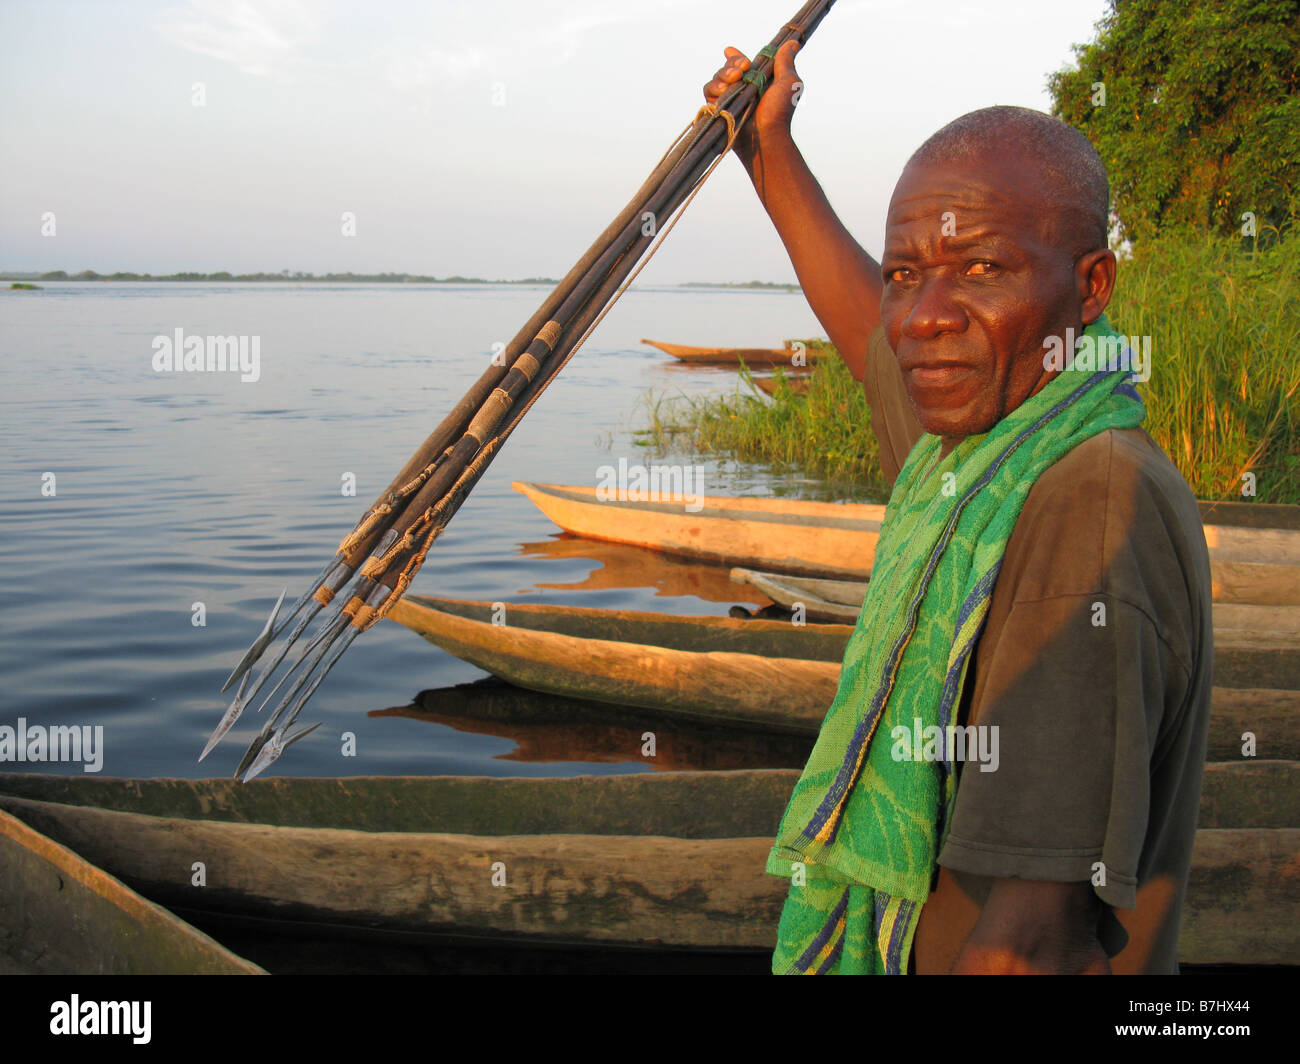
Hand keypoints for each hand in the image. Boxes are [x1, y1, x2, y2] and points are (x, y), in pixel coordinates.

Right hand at [702, 40, 801, 164]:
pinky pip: (707, 93)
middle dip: (731, 65)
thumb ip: (786, 61)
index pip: (740, 64)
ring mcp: (729, 100)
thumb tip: (792, 42)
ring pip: (715, 79)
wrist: (765, 136)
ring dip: (722, 76)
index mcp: (755, 81)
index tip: (739, 57)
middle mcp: (740, 89)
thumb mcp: (788, 82)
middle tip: (742, 71)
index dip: (735, 57)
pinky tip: (722, 92)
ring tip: (733, 82)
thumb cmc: (780, 112)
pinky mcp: (718, 110)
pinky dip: (713, 89)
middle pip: (726, 68)